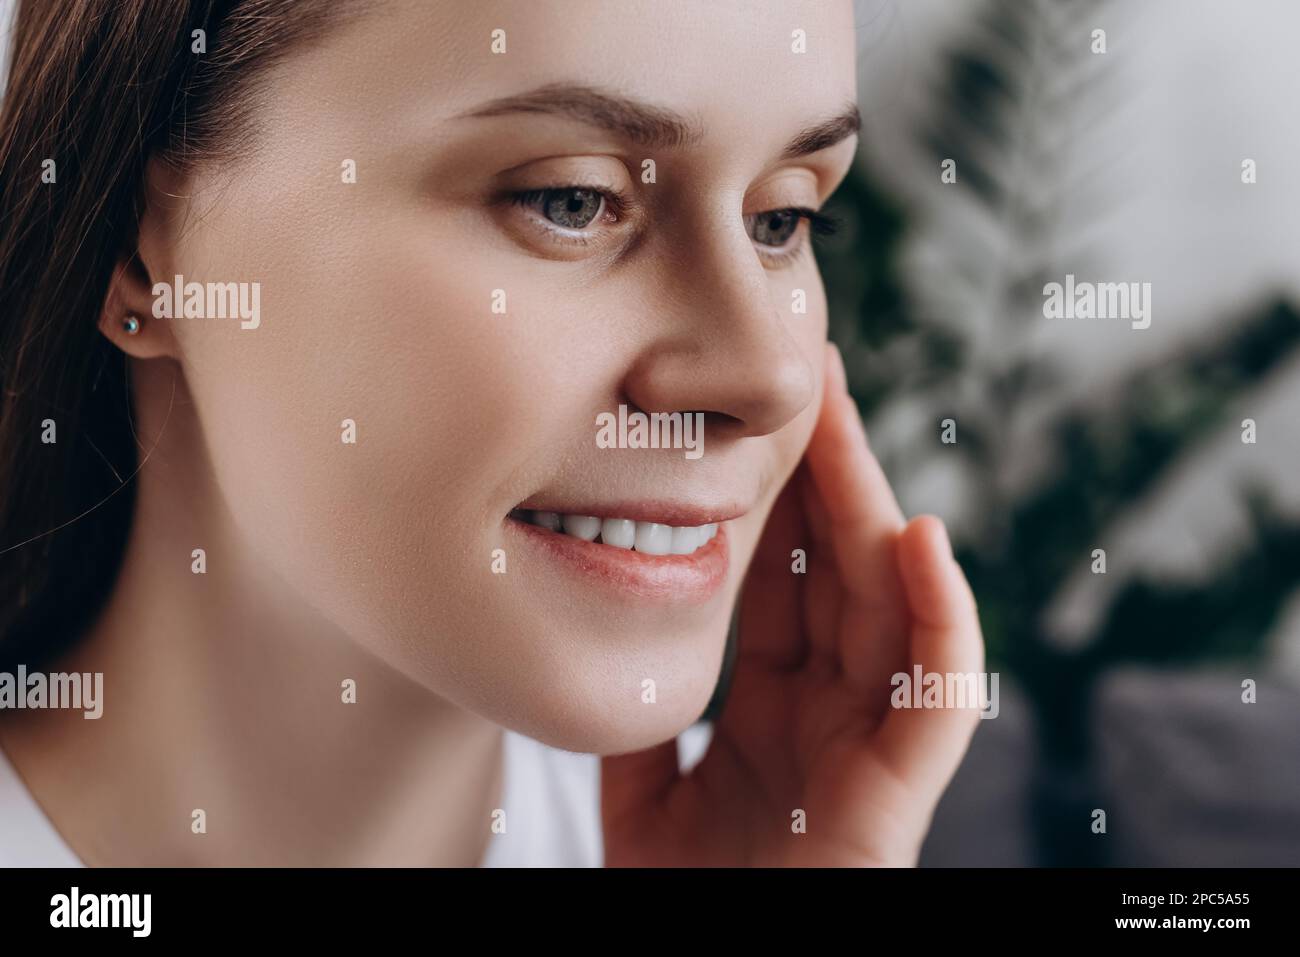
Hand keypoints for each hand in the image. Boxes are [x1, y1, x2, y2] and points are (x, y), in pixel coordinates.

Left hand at [602, 342, 985, 865]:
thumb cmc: (684, 904)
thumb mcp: (644, 798)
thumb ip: (639, 722)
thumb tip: (599, 646)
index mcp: (771, 708)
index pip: (780, 580)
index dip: (769, 499)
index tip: (746, 417)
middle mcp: (827, 713)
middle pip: (835, 571)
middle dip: (823, 472)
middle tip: (807, 373)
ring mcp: (866, 748)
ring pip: (886, 606)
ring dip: (872, 506)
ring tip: (844, 417)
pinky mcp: (897, 798)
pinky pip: (937, 701)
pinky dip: (942, 621)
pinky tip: (920, 540)